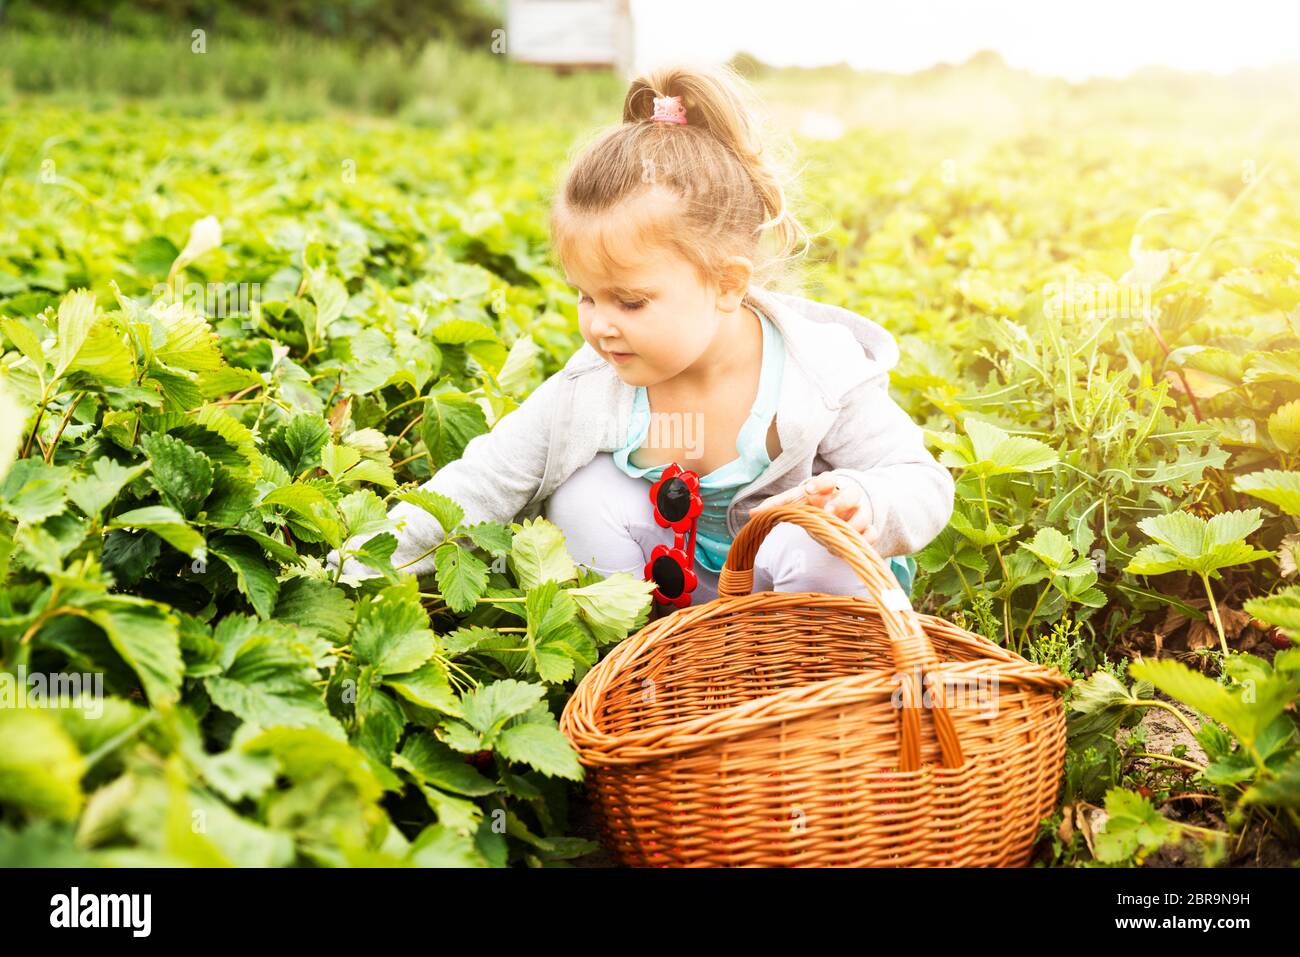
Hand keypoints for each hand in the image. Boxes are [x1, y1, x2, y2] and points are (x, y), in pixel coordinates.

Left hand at [752, 473, 877, 542]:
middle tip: (827, 512)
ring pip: (865, 515)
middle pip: (852, 494)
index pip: (829, 478)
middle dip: (841, 502)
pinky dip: (865, 540)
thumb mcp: (798, 500)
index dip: (820, 483)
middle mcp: (847, 496)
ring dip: (853, 524)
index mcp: (830, 485)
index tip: (807, 489)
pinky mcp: (868, 528)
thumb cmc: (817, 500)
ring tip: (838, 532)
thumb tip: (751, 514)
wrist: (844, 505)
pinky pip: (873, 533)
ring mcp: (860, 511)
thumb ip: (778, 505)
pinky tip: (849, 546)